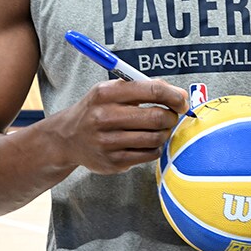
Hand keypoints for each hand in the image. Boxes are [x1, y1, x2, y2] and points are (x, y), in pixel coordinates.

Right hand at [47, 78, 188, 174]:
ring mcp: (107, 142)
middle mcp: (104, 117)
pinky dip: (155, 147)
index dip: (173, 95)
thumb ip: (142, 88)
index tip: (182, 100)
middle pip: (156, 117)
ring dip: (165, 132)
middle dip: (171, 116)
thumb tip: (178, 94)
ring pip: (155, 138)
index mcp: (106, 93)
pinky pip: (149, 154)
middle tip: (172, 116)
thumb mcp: (110, 91)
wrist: (68, 138)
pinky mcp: (113, 162)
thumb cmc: (97, 110)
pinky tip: (148, 142)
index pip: (151, 90)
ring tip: (160, 128)